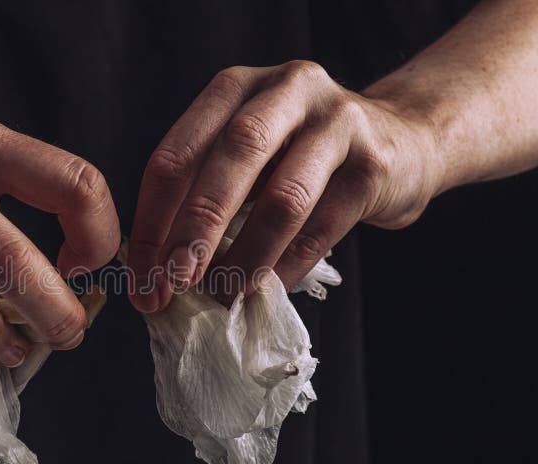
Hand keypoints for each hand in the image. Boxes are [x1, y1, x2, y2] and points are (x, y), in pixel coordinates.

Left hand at [128, 61, 439, 311]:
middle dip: (195, 229)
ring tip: (224, 295)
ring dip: (246, 257)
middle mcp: (285, 90)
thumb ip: (204, 190)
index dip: (153, 219)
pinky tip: (268, 290)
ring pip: (282, 198)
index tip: (141, 276)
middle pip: (231, 158)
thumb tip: (156, 265)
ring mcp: (336, 121)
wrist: (401, 140)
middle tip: (175, 283)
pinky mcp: (373, 163)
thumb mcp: (247, 153)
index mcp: (236, 88)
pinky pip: (321, 227)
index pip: (178, 154)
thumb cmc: (301, 155)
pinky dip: (288, 267)